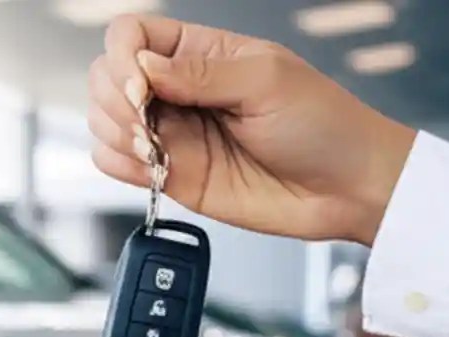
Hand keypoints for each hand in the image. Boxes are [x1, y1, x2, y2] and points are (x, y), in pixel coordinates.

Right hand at [90, 14, 417, 244]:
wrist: (345, 188)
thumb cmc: (324, 125)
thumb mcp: (267, 81)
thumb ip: (200, 74)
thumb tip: (143, 67)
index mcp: (202, 54)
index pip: (132, 35)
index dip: (122, 56)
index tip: (142, 86)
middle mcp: (178, 91)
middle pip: (105, 77)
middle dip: (113, 100)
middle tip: (146, 123)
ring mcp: (172, 133)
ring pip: (103, 122)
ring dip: (115, 135)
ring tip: (156, 151)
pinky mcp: (170, 175)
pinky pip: (116, 165)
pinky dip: (120, 166)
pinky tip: (154, 169)